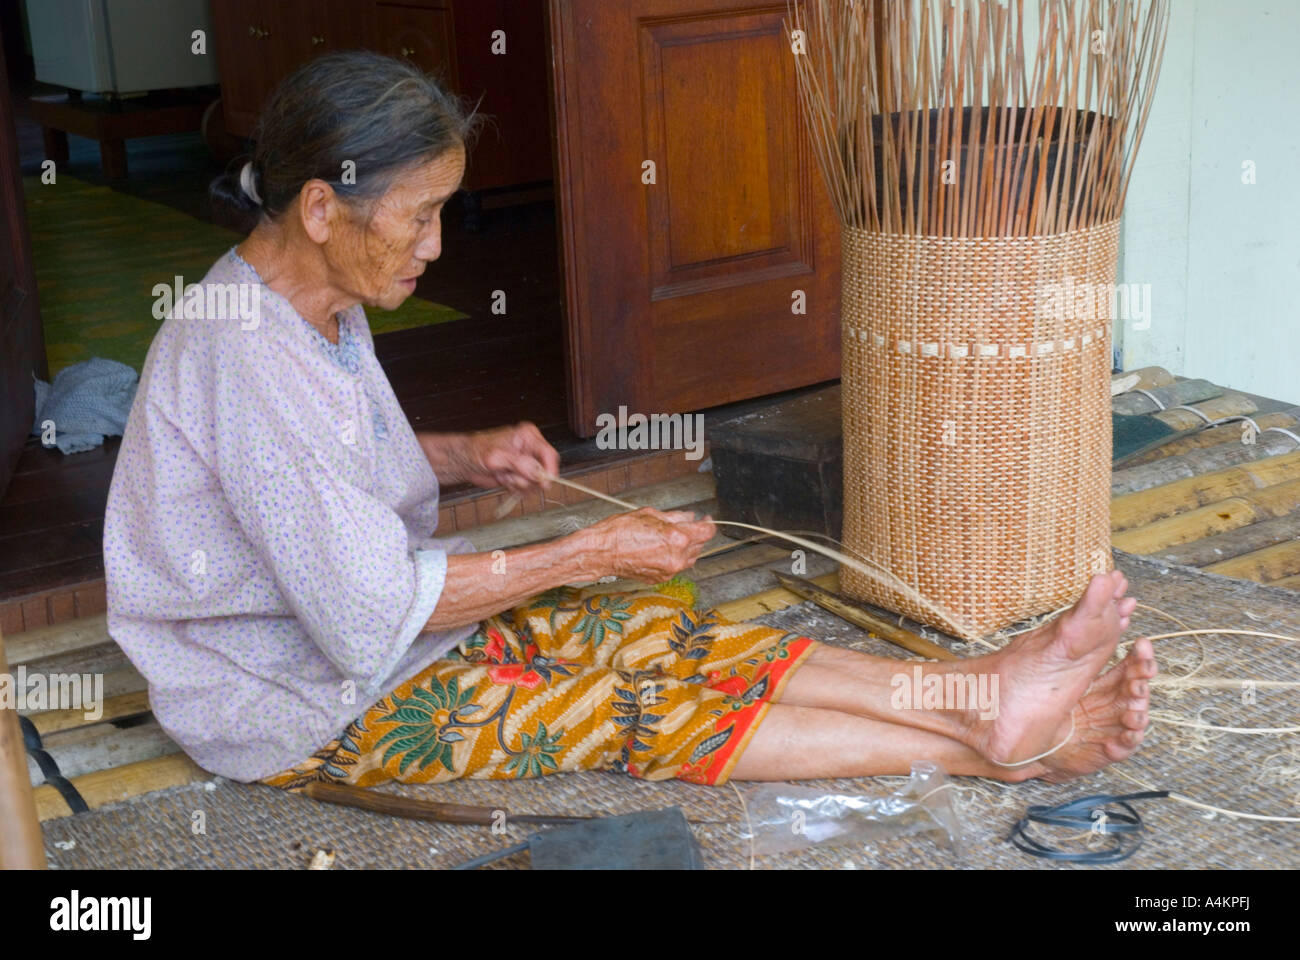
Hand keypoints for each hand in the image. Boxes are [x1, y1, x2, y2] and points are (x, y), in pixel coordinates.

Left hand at [457, 421, 559, 493]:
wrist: (464, 462)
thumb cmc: (475, 451)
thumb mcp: (496, 457)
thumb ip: (518, 464)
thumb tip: (538, 472)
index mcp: (528, 436)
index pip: (549, 454)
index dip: (550, 470)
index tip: (544, 484)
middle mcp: (531, 449)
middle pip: (545, 471)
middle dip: (528, 479)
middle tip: (511, 476)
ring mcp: (527, 464)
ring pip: (536, 483)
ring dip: (518, 484)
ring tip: (503, 475)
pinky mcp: (522, 476)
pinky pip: (527, 489)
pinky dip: (515, 488)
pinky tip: (503, 479)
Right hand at [578, 507, 715, 581]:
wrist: (602, 552)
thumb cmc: (620, 531)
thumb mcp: (650, 514)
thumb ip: (675, 517)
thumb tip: (689, 517)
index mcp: (676, 538)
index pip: (706, 532)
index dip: (708, 523)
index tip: (705, 519)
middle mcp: (676, 557)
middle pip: (699, 545)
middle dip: (695, 534)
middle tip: (687, 526)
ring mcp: (669, 570)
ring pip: (690, 558)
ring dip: (687, 548)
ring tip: (672, 538)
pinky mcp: (661, 578)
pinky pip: (675, 567)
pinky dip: (674, 558)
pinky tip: (661, 549)